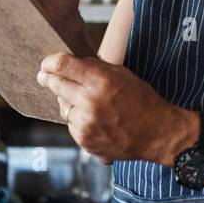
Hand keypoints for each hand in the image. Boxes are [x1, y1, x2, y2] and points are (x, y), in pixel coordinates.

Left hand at [36, 53, 195, 163]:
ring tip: (86, 103)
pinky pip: (71, 125)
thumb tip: (72, 63)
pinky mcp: (85, 140)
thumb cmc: (143, 101)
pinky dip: (78, 121)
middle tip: (45, 77)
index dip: (50, 62)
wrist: (157, 133)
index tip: (47, 64)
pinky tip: (94, 119)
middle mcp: (90, 102)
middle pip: (56, 85)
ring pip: (62, 108)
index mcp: (101, 81)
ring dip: (68, 102)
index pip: (63, 66)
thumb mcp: (123, 75)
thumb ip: (96, 68)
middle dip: (49, 79)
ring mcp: (86, 124)